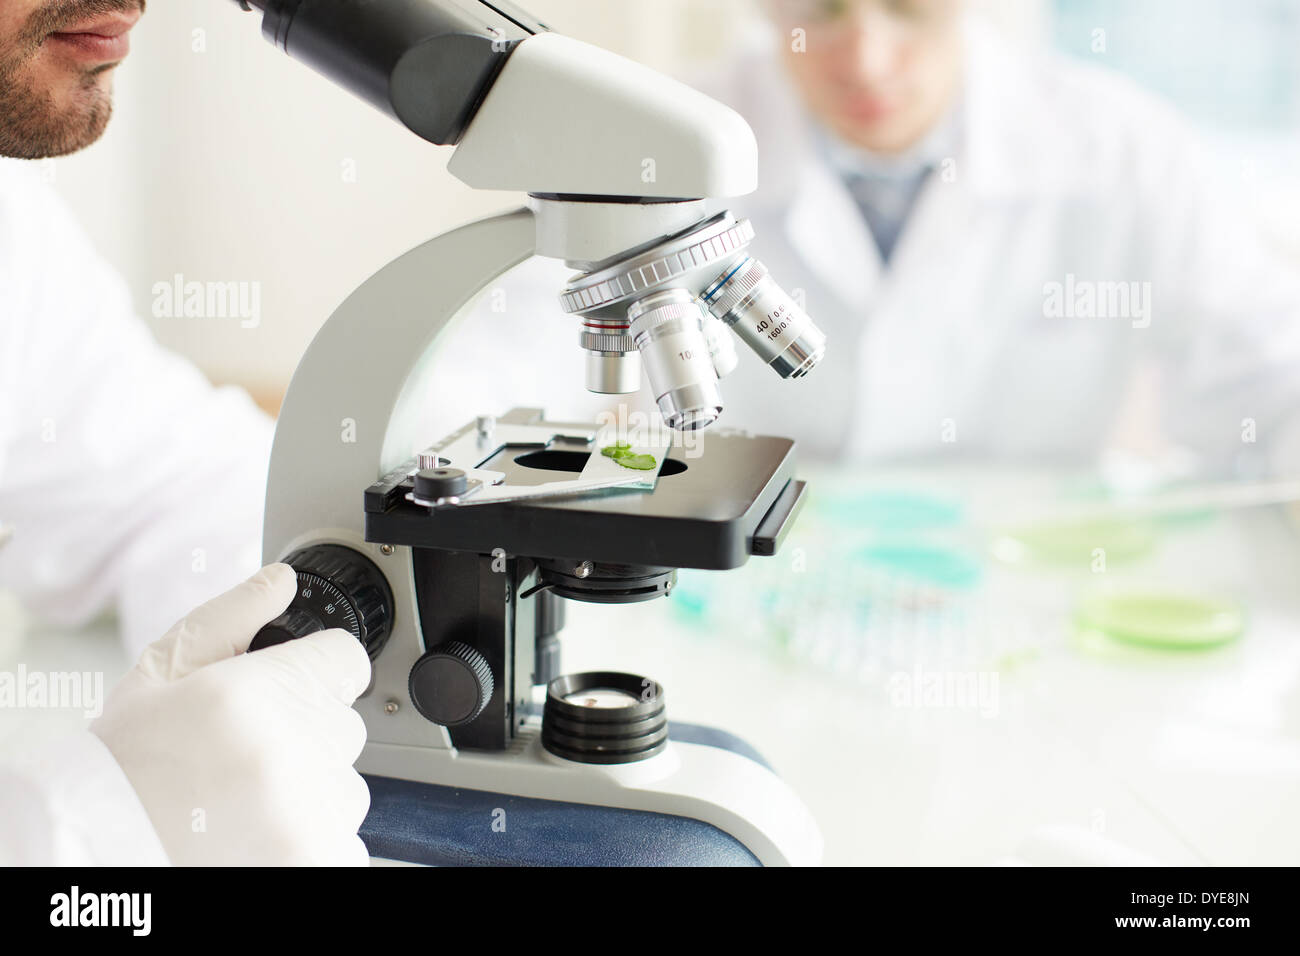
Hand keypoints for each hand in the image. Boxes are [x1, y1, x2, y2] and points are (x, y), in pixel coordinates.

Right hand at [92, 564, 372, 865]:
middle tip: (242, 754)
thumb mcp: (159, 675)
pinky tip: (258, 833)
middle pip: (343, 722)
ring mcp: (310, 814)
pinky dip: (310, 836)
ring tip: (243, 799)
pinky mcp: (319, 859)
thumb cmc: (124, 768)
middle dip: (304, 731)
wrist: (99, 854)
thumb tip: (281, 583)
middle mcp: (292, 753)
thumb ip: (229, 620)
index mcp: (255, 695)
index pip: (347, 659)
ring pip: (345, 781)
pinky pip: (344, 836)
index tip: (283, 693)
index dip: (313, 671)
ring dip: (309, 788)